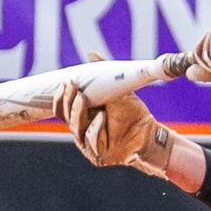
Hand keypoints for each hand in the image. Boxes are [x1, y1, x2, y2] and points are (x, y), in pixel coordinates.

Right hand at [52, 60, 172, 176]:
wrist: (149, 133)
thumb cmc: (132, 113)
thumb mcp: (117, 91)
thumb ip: (103, 75)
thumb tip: (91, 54)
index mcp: (82, 118)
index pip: (63, 109)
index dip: (61, 97)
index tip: (65, 83)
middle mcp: (81, 132)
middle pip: (67, 118)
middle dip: (68, 102)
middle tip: (73, 87)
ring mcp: (89, 146)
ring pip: (76, 129)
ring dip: (78, 113)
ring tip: (83, 98)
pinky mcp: (98, 157)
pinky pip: (91, 141)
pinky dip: (96, 128)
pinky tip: (101, 117)